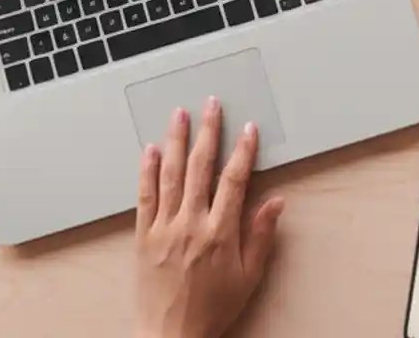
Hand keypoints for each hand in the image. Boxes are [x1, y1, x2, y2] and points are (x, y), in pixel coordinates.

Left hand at [135, 98, 284, 337]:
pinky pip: (144, 196)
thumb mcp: (249, 277)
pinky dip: (147, 171)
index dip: (243, 152)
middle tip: (211, 105)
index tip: (249, 129)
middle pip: (200, 168)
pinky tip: (151, 149)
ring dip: (177, 141)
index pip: (234, 181)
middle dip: (208, 133)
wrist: (170, 335)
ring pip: (170, 175)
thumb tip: (276, 201)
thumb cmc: (213, 309)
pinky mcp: (143, 236)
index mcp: (220, 233)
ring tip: (180, 114)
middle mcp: (190, 224)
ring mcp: (163, 228)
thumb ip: (261, 236)